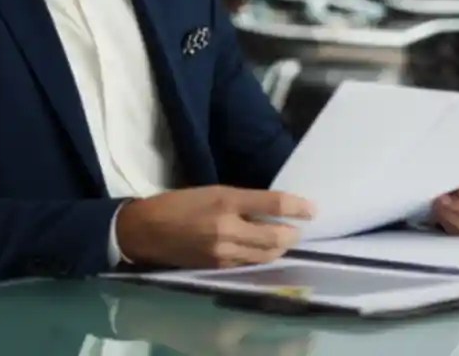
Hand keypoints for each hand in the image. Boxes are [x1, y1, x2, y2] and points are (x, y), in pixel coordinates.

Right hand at [116, 186, 313, 268]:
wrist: (147, 230)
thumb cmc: (179, 204)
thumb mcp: (212, 191)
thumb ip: (241, 201)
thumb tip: (270, 209)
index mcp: (225, 202)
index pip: (272, 205)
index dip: (297, 207)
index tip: (312, 209)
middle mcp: (227, 228)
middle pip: (275, 237)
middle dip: (293, 234)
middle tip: (299, 228)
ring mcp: (223, 252)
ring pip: (266, 255)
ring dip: (281, 248)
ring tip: (285, 240)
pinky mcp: (218, 268)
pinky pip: (249, 264)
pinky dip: (261, 257)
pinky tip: (264, 251)